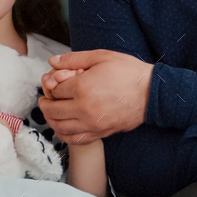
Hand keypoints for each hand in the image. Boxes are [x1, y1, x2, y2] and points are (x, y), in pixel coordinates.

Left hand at [38, 50, 153, 145]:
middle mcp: (84, 109)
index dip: (51, 85)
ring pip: (60, 127)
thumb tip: (53, 61)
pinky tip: (63, 127)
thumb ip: (74, 59)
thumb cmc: (128, 72)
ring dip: (51, 120)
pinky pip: (75, 139)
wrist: (151, 93)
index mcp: (83, 88)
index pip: (55, 90)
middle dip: (46, 104)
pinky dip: (64, 134)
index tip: (53, 83)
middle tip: (45, 99)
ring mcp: (92, 124)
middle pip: (53, 110)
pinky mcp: (100, 133)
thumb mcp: (101, 56)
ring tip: (52, 112)